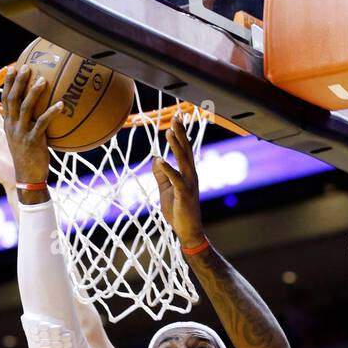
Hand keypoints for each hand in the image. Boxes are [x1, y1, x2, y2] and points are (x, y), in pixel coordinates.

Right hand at [0, 64, 63, 187]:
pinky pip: (43, 124)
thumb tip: (40, 111)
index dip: (8, 83)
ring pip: (26, 108)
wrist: (28, 179)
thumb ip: (28, 124)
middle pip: (13, 99)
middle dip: (19, 81)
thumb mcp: (23, 139)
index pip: (5, 99)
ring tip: (43, 80)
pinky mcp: (33, 142)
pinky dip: (51, 113)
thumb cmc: (29, 158)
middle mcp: (13, 127)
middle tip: (27, 66)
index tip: (12, 68)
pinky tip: (60, 105)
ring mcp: (22, 134)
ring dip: (34, 92)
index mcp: (8, 125)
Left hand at [152, 112, 205, 248]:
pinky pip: (176, 179)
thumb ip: (161, 175)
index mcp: (188, 174)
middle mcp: (191, 176)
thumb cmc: (179, 212)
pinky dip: (168, 169)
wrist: (189, 232)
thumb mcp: (167, 190)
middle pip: (186, 150)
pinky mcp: (185, 195)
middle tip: (177, 116)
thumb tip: (156, 159)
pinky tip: (160, 160)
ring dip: (176, 146)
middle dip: (181, 133)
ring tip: (169, 132)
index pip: (185, 149)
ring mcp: (189, 185)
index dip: (181, 133)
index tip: (178, 117)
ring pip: (183, 161)